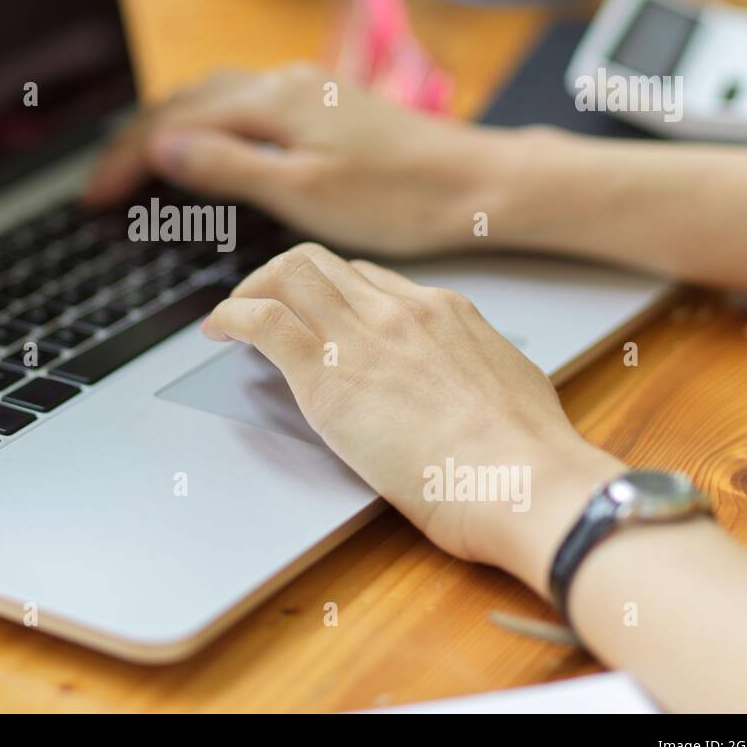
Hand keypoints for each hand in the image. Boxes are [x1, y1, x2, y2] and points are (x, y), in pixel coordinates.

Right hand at [83, 63, 513, 257]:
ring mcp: (305, 89)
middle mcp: (283, 82)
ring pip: (212, 98)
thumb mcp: (302, 192)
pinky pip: (241, 103)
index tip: (92, 198)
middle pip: (184, 101)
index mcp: (272, 101)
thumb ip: (227, 168)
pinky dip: (203, 124)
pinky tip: (203, 145)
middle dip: (134, 141)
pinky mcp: (323, 104)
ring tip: (134, 165)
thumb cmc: (398, 198)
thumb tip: (162, 150)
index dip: (125, 161)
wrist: (475, 183)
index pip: (172, 124)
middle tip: (100, 186)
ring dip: (166, 127)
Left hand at [201, 242, 624, 592]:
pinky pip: (264, 322)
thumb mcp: (507, 386)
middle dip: (281, 277)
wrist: (528, 481)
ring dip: (251, 289)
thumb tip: (463, 385)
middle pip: (321, 264)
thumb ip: (472, 371)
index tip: (315, 307)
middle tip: (261, 302)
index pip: (368, 279)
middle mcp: (399, 310)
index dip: (330, 289)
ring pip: (288, 276)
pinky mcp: (328, 376)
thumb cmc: (528, 458)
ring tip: (233, 314)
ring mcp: (363, 336)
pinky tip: (218, 329)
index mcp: (444, 313)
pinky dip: (231, 316)